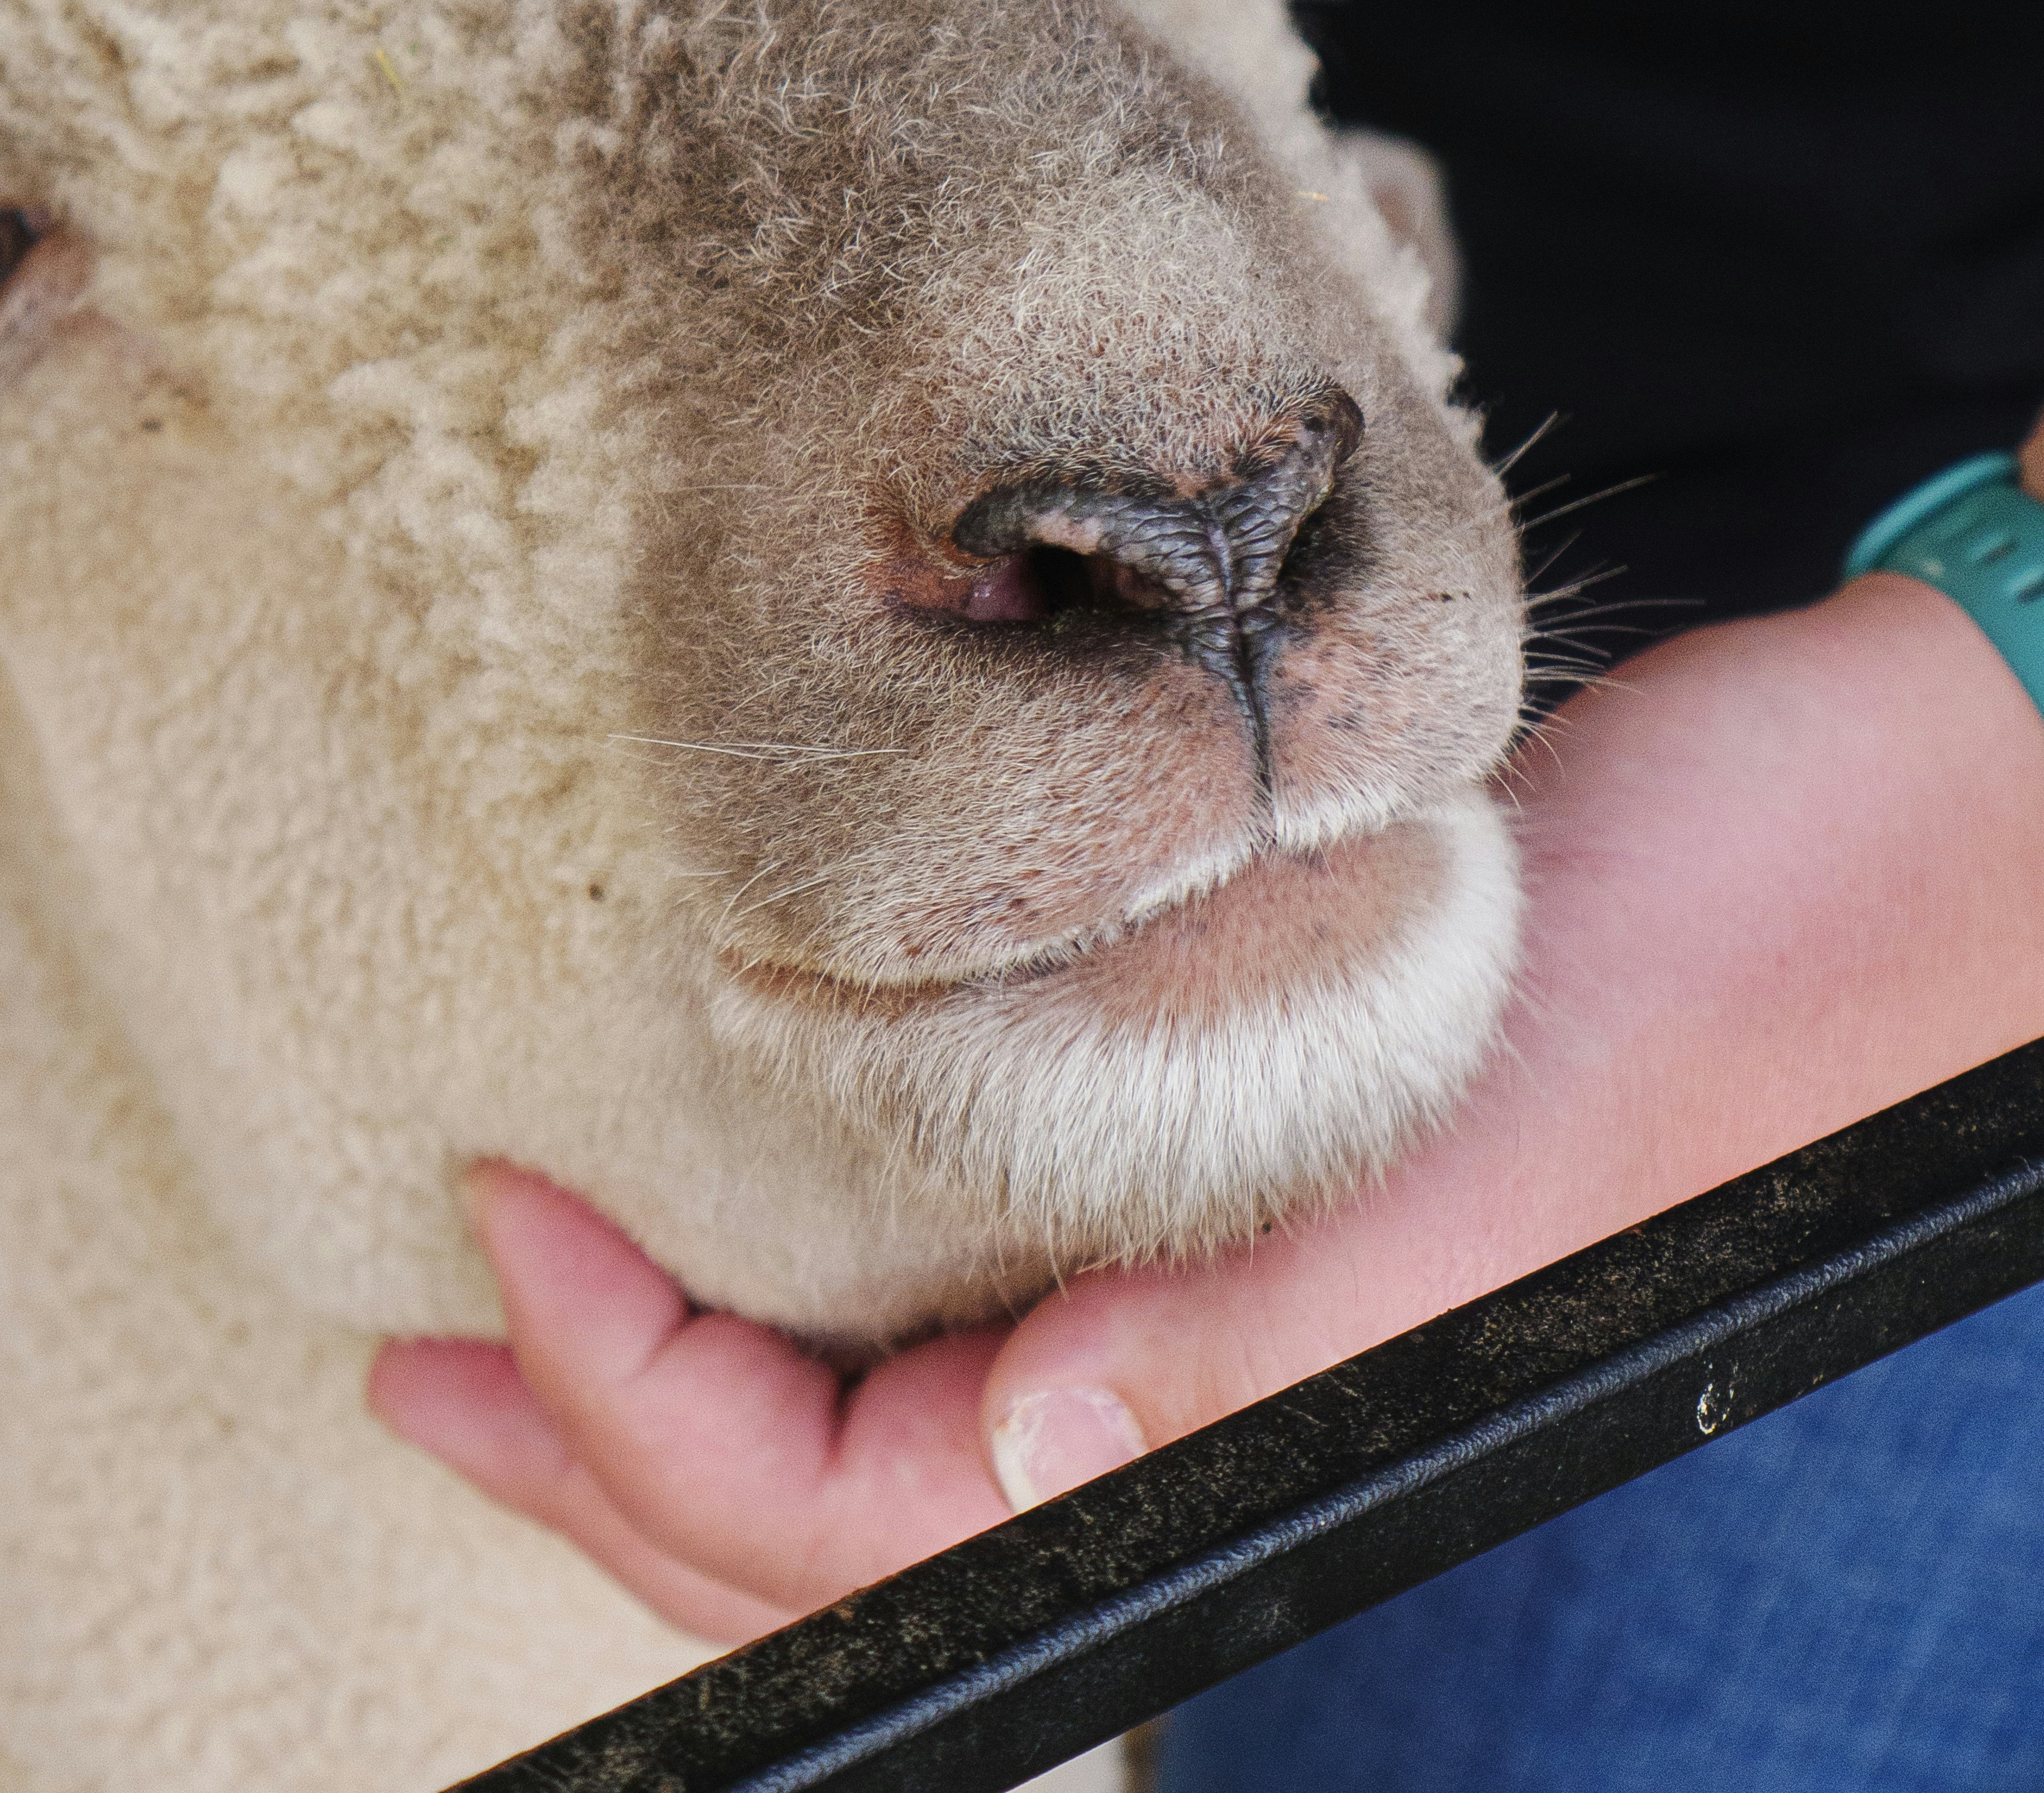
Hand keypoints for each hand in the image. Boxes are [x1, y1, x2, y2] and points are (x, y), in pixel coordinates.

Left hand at [371, 572, 2043, 1636]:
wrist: (1921, 796)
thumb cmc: (1778, 948)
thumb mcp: (1540, 1131)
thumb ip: (1281, 1322)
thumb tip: (1011, 1470)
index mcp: (1283, 1402)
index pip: (875, 1518)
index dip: (646, 1416)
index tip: (496, 1240)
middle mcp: (1236, 1359)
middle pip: (843, 1498)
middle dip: (609, 1435)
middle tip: (420, 1327)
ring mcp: (1234, 1261)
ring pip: (894, 1395)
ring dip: (699, 1352)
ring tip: (529, 1279)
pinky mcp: (1250, 1137)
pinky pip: (982, 1256)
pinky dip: (829, 1235)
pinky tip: (756, 1162)